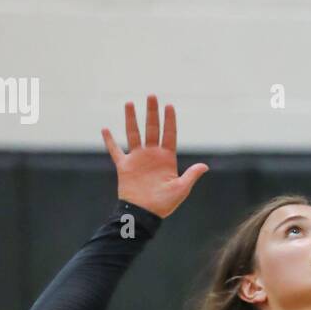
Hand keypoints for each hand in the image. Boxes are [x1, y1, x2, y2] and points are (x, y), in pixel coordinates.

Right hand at [101, 95, 208, 218]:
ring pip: (134, 134)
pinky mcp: (124, 166)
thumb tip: (205, 166)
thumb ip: (191, 175)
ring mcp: (138, 158)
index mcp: (167, 158)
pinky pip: (115, 151)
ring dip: (131, 119)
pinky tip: (105, 129)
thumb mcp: (181, 189)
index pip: (169, 134)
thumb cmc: (164, 203)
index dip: (169, 120)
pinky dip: (110, 141)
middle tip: (152, 95)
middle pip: (152, 128)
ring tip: (129, 103)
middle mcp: (152, 155)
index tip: (169, 106)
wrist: (144, 214)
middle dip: (152, 112)